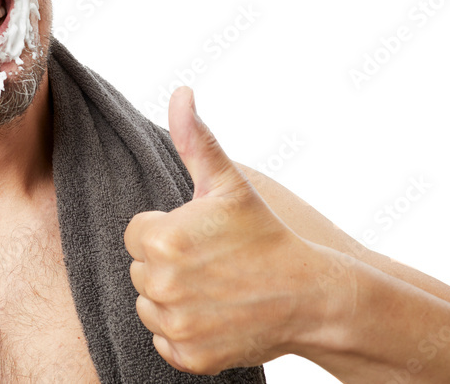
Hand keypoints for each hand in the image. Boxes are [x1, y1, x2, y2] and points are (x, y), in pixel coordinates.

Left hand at [124, 87, 318, 373]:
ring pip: (149, 306)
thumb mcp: (230, 183)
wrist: (313, 296)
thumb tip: (181, 94)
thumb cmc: (266, 233)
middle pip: (140, 270)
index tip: (200, 234)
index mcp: (161, 238)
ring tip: (214, 286)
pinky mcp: (189, 356)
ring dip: (172, 297)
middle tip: (211, 260)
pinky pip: (164, 341)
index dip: (166, 229)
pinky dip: (183, 332)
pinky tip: (214, 314)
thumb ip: (196, 140)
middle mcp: (161, 285)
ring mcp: (175, 325)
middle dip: (168, 263)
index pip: (136, 233)